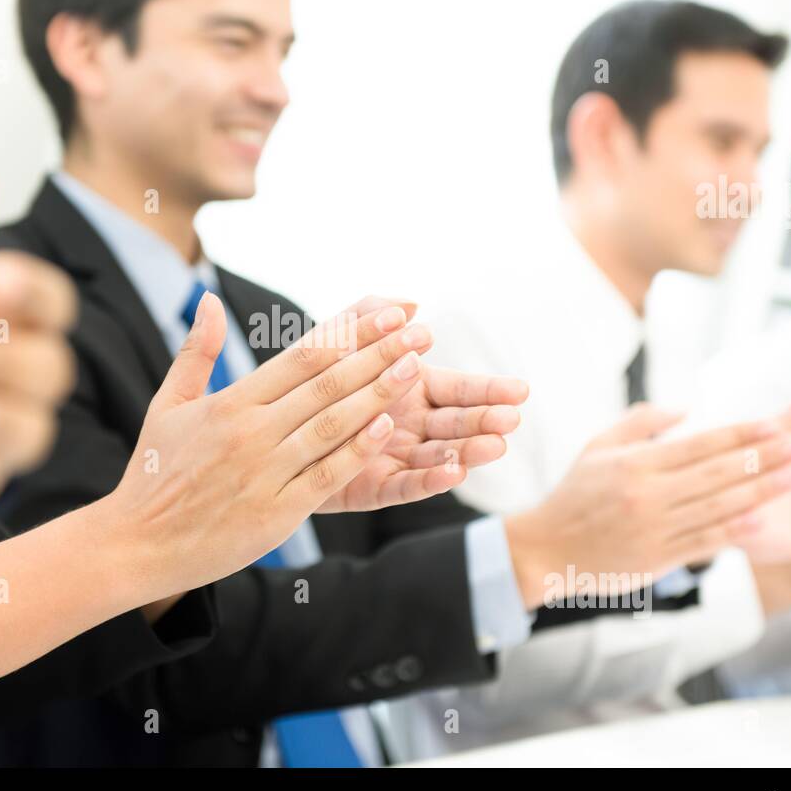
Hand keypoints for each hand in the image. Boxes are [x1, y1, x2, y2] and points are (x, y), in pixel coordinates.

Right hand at [100, 293, 424, 598]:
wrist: (136, 544)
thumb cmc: (154, 473)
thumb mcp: (169, 405)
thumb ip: (196, 351)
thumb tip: (209, 300)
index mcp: (230, 403)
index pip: (301, 357)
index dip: (349, 332)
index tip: (386, 312)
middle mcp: (250, 433)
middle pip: (325, 384)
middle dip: (377, 354)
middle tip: (419, 331)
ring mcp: (265, 473)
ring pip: (332, 425)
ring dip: (376, 394)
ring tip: (414, 369)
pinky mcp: (276, 513)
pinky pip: (325, 475)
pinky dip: (356, 451)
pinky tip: (386, 429)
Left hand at [315, 299, 526, 510]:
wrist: (270, 434)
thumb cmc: (309, 382)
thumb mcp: (337, 344)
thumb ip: (369, 319)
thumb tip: (409, 302)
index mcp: (409, 390)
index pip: (457, 390)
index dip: (487, 390)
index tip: (521, 391)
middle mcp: (408, 425)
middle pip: (455, 423)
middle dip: (484, 419)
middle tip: (512, 418)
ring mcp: (393, 458)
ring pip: (437, 454)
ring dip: (468, 450)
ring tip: (495, 445)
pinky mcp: (372, 488)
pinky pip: (404, 485)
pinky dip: (429, 479)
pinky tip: (455, 472)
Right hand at [504, 403, 790, 604]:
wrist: (547, 548)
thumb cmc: (574, 494)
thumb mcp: (597, 447)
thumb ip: (639, 423)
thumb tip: (686, 409)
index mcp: (634, 463)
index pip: (699, 445)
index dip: (740, 435)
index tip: (774, 425)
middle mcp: (647, 494)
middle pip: (717, 474)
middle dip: (763, 459)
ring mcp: (654, 528)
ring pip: (718, 507)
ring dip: (761, 493)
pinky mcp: (657, 558)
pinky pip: (703, 542)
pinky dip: (734, 531)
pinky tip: (761, 519)